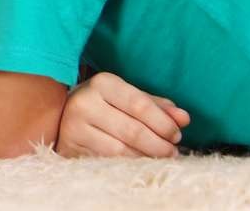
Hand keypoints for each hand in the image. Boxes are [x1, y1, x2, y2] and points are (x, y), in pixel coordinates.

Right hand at [56, 72, 189, 157]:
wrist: (65, 114)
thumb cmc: (107, 105)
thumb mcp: (130, 98)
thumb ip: (157, 107)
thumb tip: (184, 118)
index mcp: (102, 83)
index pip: (140, 105)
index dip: (163, 123)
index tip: (176, 135)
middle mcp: (84, 102)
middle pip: (133, 130)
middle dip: (159, 145)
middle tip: (172, 151)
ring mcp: (74, 126)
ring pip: (121, 150)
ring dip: (147, 158)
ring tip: (159, 159)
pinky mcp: (70, 147)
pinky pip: (107, 162)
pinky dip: (128, 166)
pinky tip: (139, 164)